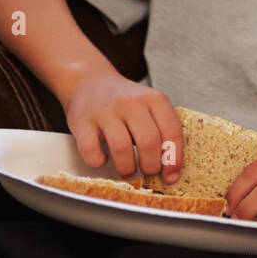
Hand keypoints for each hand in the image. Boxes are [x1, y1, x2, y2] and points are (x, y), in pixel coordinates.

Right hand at [61, 71, 182, 181]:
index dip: (173, 159)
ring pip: (121, 148)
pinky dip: (99, 161)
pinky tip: (104, 159)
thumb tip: (172, 168)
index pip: (172, 132)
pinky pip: (91, 150)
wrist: (89, 81)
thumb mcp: (150, 105)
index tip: (171, 176)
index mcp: (154, 99)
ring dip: (127, 168)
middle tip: (149, 172)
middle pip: (149, 142)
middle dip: (151, 166)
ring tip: (128, 170)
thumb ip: (163, 128)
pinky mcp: (83, 121)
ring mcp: (106, 111)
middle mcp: (131, 103)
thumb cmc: (124, 100)